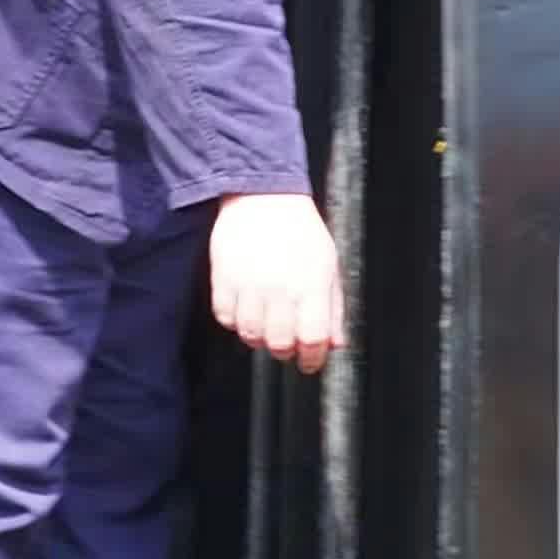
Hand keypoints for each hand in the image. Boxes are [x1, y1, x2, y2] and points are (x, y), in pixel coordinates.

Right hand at [210, 191, 340, 373]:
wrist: (262, 196)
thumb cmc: (298, 228)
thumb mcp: (328, 265)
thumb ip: (333, 307)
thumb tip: (336, 343)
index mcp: (311, 284)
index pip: (313, 339)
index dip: (312, 358)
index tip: (310, 362)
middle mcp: (280, 287)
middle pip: (280, 343)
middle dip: (285, 350)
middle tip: (287, 342)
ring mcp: (249, 284)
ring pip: (250, 335)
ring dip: (259, 338)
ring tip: (265, 325)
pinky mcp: (223, 279)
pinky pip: (225, 318)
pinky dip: (234, 321)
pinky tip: (245, 310)